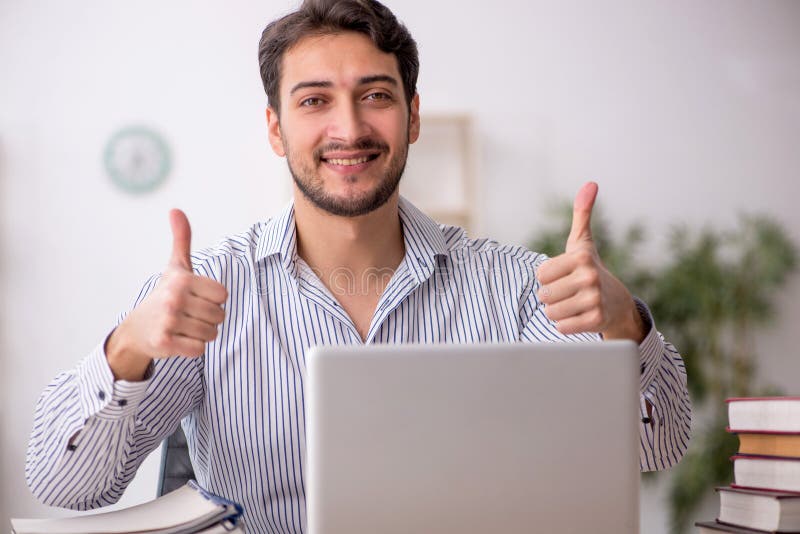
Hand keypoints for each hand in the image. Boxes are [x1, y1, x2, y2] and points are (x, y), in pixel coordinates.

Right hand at [105, 209, 227, 380]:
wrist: (136, 329)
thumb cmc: (164, 295)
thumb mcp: (175, 267)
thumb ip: (181, 240)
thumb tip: (176, 210)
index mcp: (182, 280)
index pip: (223, 295)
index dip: (213, 299)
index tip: (195, 298)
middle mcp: (174, 299)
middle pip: (220, 315)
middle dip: (208, 318)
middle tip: (188, 315)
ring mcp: (169, 322)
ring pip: (212, 333)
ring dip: (201, 334)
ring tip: (183, 327)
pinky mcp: (165, 343)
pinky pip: (199, 349)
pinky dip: (193, 348)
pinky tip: (178, 339)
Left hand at [536, 182, 644, 341]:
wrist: (618, 305)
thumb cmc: (591, 271)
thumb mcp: (583, 243)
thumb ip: (581, 215)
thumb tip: (590, 184)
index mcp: (581, 257)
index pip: (540, 274)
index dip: (548, 278)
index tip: (563, 276)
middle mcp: (589, 277)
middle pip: (544, 294)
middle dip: (552, 296)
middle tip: (569, 293)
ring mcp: (594, 299)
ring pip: (550, 312)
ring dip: (557, 312)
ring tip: (574, 305)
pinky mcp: (596, 320)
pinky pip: (562, 327)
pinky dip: (566, 325)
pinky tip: (579, 317)